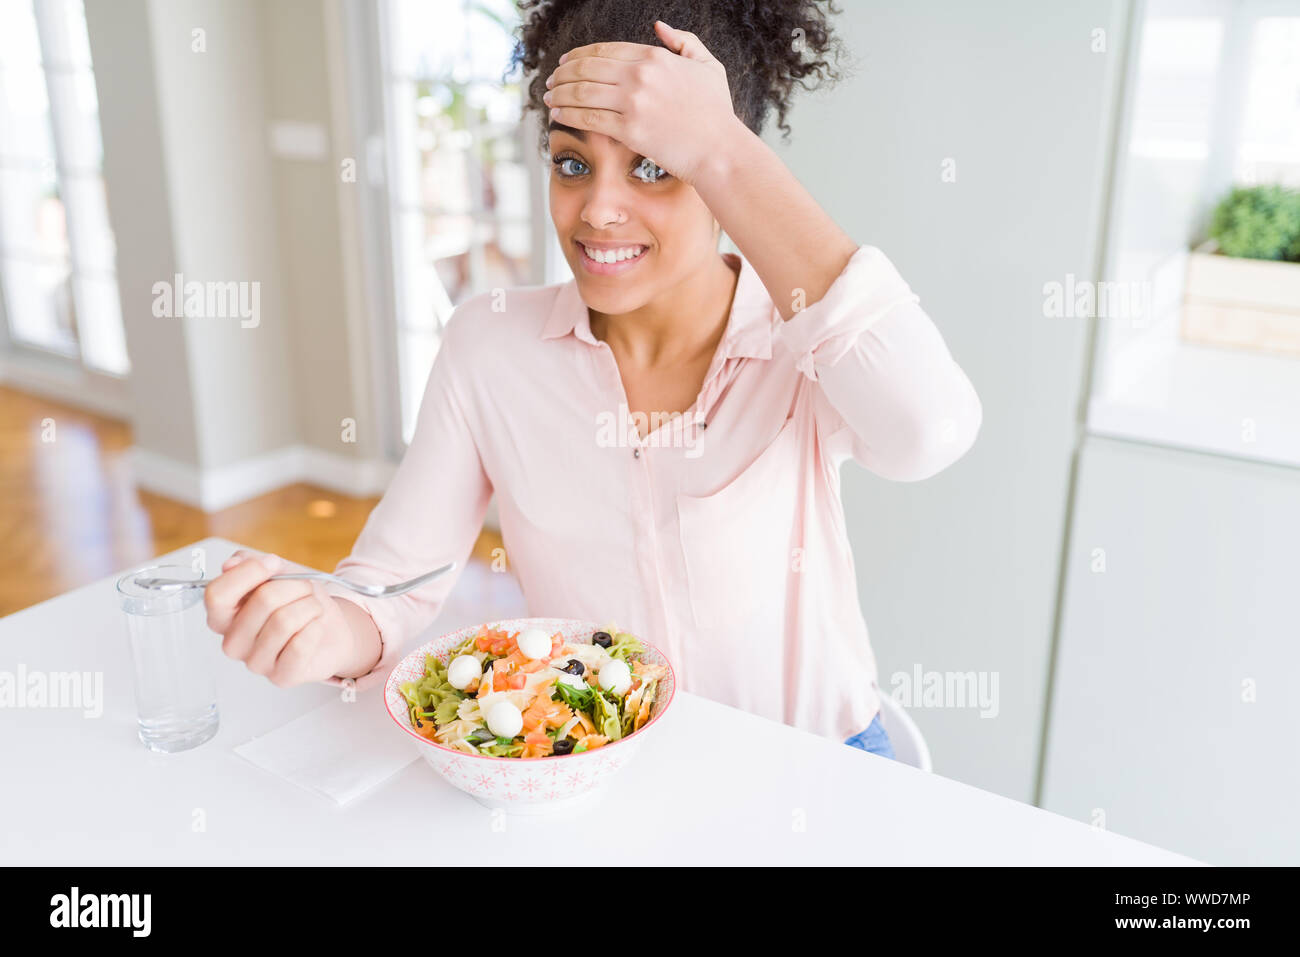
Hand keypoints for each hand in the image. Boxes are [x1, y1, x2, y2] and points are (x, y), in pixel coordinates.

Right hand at [204, 549, 365, 686]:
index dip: (249, 572)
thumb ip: (254, 563)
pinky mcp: (281, 677)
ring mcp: (255, 663)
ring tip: (313, 608)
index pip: (217, 594)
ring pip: (284, 621)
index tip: (273, 563)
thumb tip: (232, 564)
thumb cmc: (300, 603)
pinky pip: (299, 646)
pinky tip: (316, 628)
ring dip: (310, 606)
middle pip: (262, 601)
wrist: (331, 630)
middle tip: (306, 588)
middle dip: (295, 586)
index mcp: (224, 616)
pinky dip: (316, 628)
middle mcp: (233, 642)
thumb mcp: (280, 573)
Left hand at [544, 20, 738, 185]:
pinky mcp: (628, 130)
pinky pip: (588, 119)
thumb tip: (658, 26)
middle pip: (587, 68)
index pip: (604, 50)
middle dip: (562, 74)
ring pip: (582, 92)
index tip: (566, 63)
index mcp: (655, 57)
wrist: (720, 150)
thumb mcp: (708, 66)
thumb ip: (684, 41)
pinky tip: (557, 114)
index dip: (579, 55)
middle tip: (550, 81)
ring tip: (548, 98)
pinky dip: (567, 115)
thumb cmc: (717, 113)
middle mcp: (640, 76)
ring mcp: (633, 103)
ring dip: (558, 94)